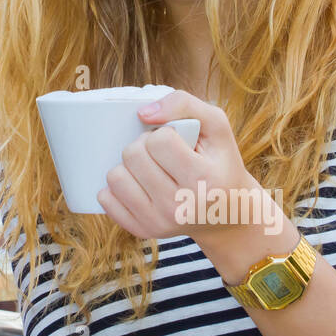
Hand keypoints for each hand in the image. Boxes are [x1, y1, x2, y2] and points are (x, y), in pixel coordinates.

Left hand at [97, 90, 269, 243]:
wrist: (228, 214)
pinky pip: (106, 198)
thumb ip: (184, 104)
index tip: (176, 141)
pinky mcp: (143, 230)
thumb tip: (143, 113)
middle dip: (143, 146)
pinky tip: (137, 185)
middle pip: (133, 156)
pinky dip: (117, 187)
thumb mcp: (217, 127)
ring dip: (129, 166)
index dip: (163, 133)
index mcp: (204, 179)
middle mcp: (181, 206)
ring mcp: (160, 222)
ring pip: (116, 176)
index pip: (158, 141)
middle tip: (161, 154)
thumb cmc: (220, 163)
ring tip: (149, 168)